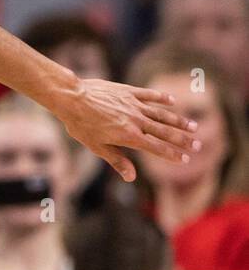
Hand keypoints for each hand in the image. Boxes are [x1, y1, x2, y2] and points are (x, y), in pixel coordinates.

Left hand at [54, 78, 198, 181]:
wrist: (72, 98)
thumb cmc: (81, 125)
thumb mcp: (97, 147)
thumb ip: (117, 160)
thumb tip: (131, 177)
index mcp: (129, 136)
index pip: (156, 148)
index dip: (172, 154)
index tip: (185, 159)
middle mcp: (136, 121)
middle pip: (165, 132)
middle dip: (182, 139)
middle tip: (198, 145)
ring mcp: (133, 105)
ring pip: (161, 114)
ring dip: (178, 120)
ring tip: (193, 126)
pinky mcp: (128, 92)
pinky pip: (149, 95)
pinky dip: (162, 98)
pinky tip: (172, 101)